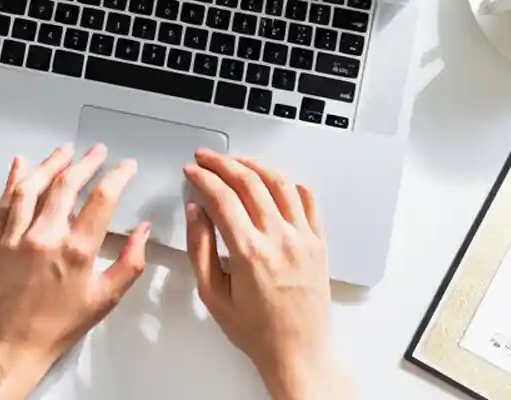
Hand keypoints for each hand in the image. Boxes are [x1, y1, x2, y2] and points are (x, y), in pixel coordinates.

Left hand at [0, 143, 149, 399]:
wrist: (10, 345)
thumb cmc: (60, 325)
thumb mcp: (105, 299)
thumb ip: (130, 262)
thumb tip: (144, 230)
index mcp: (77, 250)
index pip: (102, 199)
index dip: (117, 176)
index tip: (126, 167)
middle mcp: (45, 236)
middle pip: (67, 185)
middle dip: (85, 163)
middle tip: (97, 151)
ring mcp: (17, 236)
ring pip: (32, 187)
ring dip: (50, 164)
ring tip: (64, 151)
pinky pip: (5, 202)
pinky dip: (13, 180)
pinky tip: (20, 165)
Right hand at [183, 149, 352, 399]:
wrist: (298, 351)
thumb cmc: (256, 331)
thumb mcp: (213, 295)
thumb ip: (200, 248)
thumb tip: (195, 211)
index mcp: (250, 253)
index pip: (222, 198)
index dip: (203, 178)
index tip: (192, 172)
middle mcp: (279, 239)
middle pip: (249, 182)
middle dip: (223, 163)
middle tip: (206, 158)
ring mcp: (303, 238)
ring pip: (280, 183)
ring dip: (255, 165)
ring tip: (236, 161)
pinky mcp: (319, 241)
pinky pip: (308, 199)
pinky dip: (290, 184)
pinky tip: (275, 181)